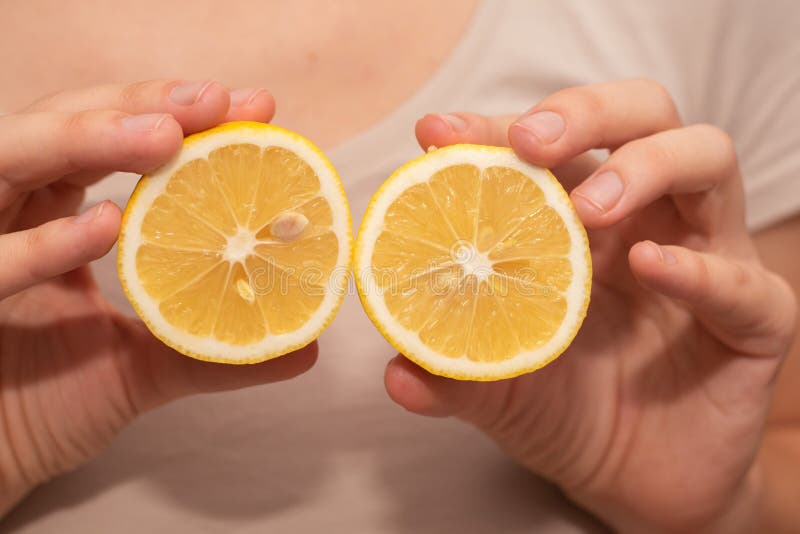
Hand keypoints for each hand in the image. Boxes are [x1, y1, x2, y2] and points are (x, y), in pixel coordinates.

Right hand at [0, 80, 316, 513]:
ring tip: (165, 139)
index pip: (108, 141)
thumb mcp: (146, 369)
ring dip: (86, 140)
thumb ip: (217, 349)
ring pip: (5, 159)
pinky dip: (45, 242)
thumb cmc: (50, 404)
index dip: (172, 115)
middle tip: (214, 103)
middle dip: (135, 105)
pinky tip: (108, 228)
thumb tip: (306, 348)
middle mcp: (10, 214)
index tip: (252, 106)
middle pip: (59, 125)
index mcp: (52, 215)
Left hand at [387, 79, 797, 532]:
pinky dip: (697, 270)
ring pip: (707, 159)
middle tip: (530, 143)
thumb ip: (453, 372)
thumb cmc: (564, 413)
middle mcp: (647, 219)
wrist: (633, 484)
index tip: (437, 131)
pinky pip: (742, 282)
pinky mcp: (755, 320)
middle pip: (642, 114)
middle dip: (586, 113)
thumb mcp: (498, 390)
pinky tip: (652, 268)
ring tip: (591, 206)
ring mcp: (707, 258)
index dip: (495, 130)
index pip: (549, 147)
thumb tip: (395, 374)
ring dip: (645, 166)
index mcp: (582, 218)